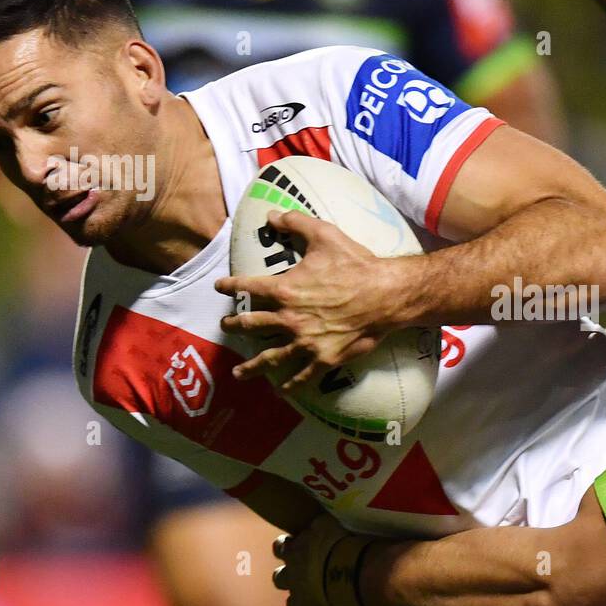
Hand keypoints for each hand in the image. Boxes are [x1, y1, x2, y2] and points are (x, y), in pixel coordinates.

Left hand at [216, 210, 409, 390]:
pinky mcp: (323, 358)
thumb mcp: (324, 234)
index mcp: (284, 289)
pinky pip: (302, 374)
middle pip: (251, 324)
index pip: (247, 287)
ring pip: (269, 357)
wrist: (385, 295)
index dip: (230, 286)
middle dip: (234, 325)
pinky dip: (291, 384)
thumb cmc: (355, 264)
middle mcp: (288, 318)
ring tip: (238, 372)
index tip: (220, 287)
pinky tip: (282, 389)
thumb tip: (271, 215)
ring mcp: (304, 341)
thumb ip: (295, 223)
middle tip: (226, 327)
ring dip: (251, 366)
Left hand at [272, 515, 354, 605]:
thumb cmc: (346, 542)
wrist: (358, 573)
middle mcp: (290, 577)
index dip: (290, 548)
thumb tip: (313, 525)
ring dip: (303, 599)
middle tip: (309, 575)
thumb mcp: (327, 523)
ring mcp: (299, 601)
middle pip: (279, 577)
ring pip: (292, 604)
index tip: (301, 548)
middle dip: (290, 576)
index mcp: (292, 551)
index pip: (280, 548)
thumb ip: (315, 527)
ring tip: (322, 597)